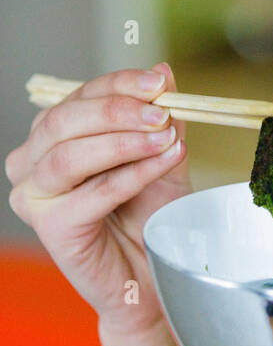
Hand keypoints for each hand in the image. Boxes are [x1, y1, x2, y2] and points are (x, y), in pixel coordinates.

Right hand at [4, 63, 190, 335]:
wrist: (154, 275)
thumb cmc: (150, 216)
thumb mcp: (162, 155)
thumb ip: (160, 117)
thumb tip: (162, 69)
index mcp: (53, 137)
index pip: (79, 96)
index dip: (119, 84)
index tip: (160, 82)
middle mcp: (33, 164)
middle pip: (63, 121)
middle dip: (116, 111)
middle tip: (161, 111)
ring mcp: (36, 198)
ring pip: (67, 156)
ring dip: (122, 142)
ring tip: (165, 138)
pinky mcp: (51, 229)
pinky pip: (90, 194)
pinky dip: (131, 175)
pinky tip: (162, 163)